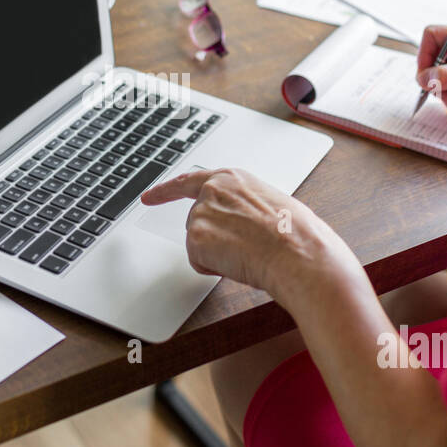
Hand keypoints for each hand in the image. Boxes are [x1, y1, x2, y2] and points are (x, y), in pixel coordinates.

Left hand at [139, 167, 363, 307]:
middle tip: (246, 247)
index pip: (189, 181)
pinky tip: (238, 261)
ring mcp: (201, 212)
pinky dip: (215, 268)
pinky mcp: (195, 237)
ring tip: (249, 251)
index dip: (165, 191)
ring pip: (199, 244)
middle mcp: (212, 190)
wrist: (299, 252)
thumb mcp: (270, 203)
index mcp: (232, 178)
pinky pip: (199, 262)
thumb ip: (244, 204)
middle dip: (214, 239)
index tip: (148, 197)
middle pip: (197, 222)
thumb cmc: (296, 233)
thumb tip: (242, 221)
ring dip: (219, 254)